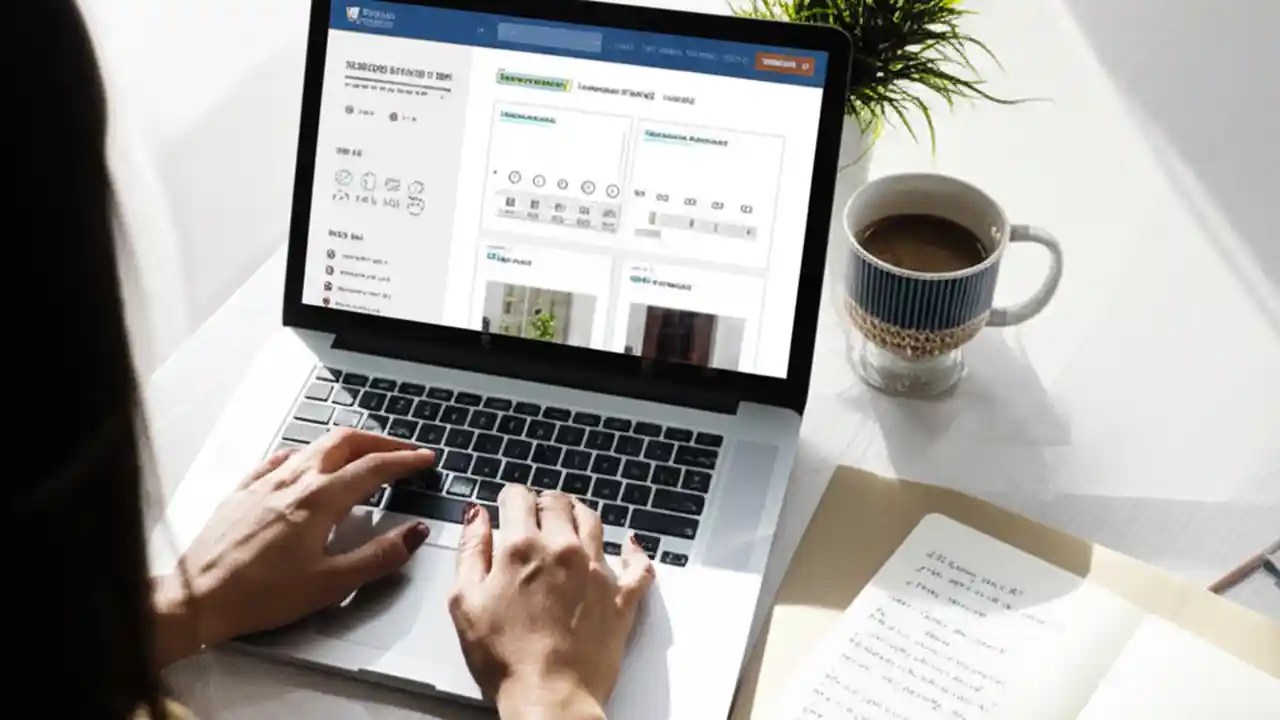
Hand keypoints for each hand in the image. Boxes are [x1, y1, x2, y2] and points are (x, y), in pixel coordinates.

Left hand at [152, 429, 434, 665]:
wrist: (198, 597)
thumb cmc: (259, 595)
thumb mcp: (331, 584)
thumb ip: (379, 556)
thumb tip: (413, 534)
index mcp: (320, 500)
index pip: (375, 467)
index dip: (406, 461)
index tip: (424, 460)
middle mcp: (294, 481)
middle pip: (347, 442)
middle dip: (381, 442)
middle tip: (402, 451)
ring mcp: (265, 482)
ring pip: (315, 445)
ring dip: (347, 444)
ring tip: (363, 454)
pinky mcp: (243, 490)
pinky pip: (281, 459)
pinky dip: (306, 454)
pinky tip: (306, 464)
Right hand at [449, 487, 654, 719]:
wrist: (548, 695)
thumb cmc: (504, 657)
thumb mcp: (464, 601)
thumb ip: (470, 551)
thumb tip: (477, 516)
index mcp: (521, 547)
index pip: (518, 497)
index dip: (510, 498)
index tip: (508, 504)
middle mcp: (562, 549)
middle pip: (557, 502)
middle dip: (544, 501)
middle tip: (538, 511)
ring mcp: (596, 570)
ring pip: (593, 520)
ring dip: (580, 514)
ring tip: (572, 519)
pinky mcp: (621, 596)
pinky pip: (638, 565)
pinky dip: (635, 553)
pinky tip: (631, 546)